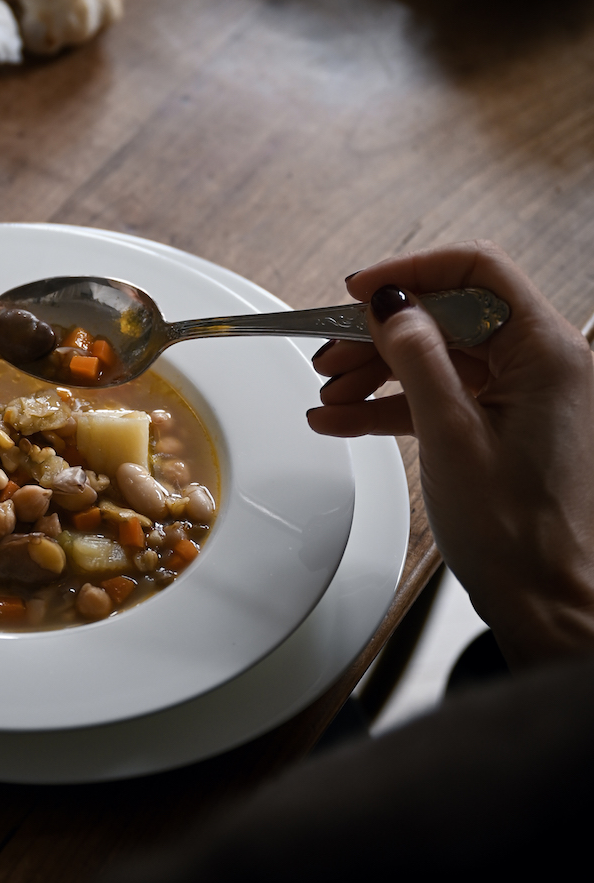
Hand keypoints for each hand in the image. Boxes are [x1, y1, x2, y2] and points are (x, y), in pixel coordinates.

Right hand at [308, 241, 593, 667]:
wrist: (553, 611)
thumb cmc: (523, 538)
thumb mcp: (451, 436)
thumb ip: (417, 356)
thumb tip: (390, 302)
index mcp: (547, 354)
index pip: (477, 271)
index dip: (412, 271)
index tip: (360, 290)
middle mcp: (545, 366)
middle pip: (449, 315)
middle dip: (381, 333)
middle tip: (330, 349)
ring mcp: (527, 397)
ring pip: (440, 356)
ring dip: (378, 370)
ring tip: (330, 390)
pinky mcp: (508, 426)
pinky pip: (442, 395)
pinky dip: (393, 403)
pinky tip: (344, 417)